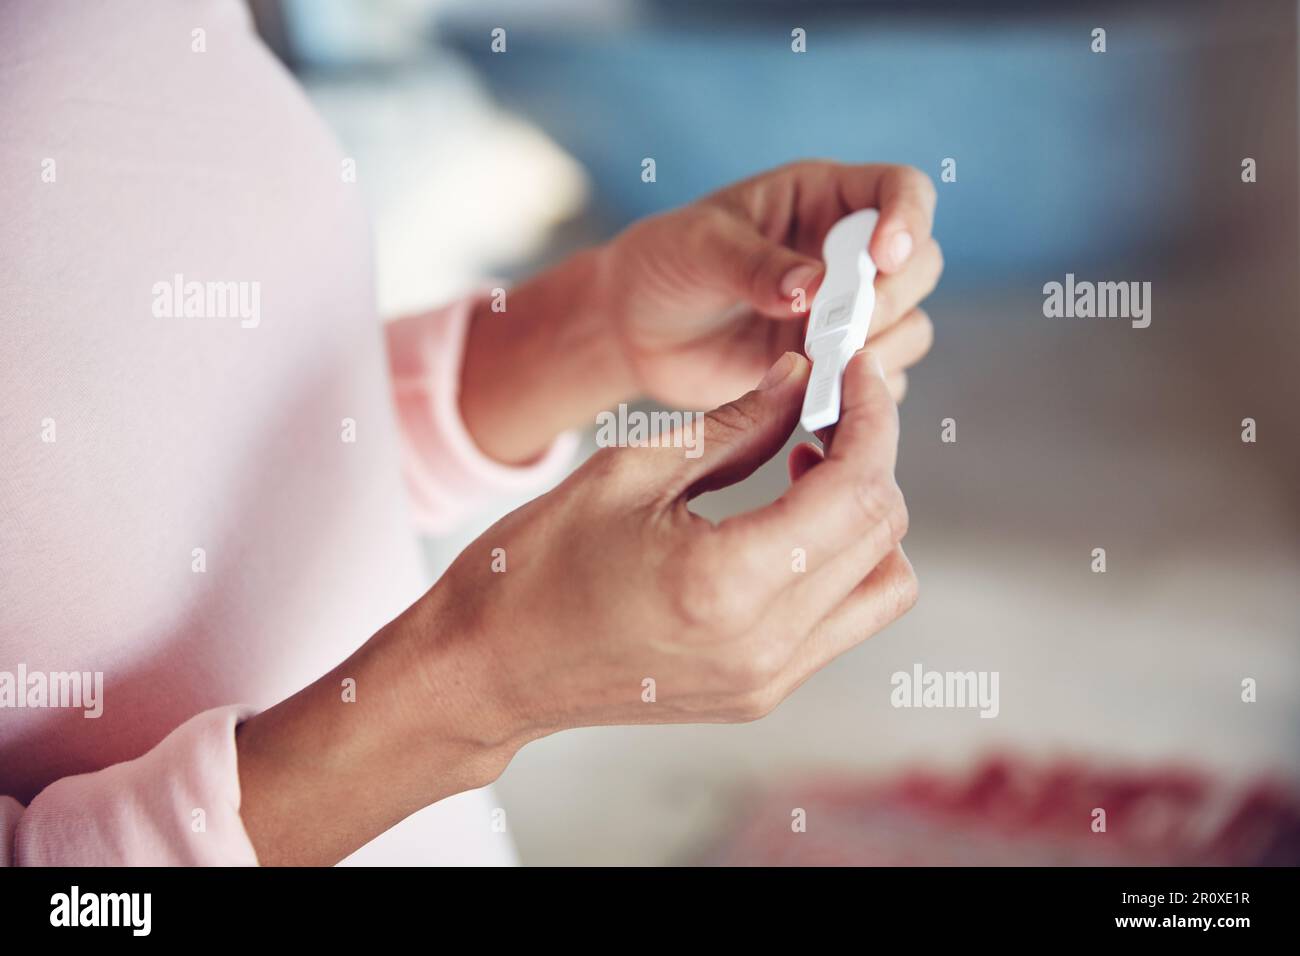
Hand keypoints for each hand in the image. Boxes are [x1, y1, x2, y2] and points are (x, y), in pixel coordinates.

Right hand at [430, 349, 914, 733]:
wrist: (487, 668)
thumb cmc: (534, 568)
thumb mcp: (631, 471)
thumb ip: (734, 425)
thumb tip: (801, 380)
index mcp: (726, 582)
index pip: (857, 489)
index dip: (873, 416)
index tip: (855, 372)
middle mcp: (764, 645)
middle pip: (884, 534)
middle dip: (872, 455)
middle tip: (828, 408)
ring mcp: (767, 680)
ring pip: (884, 586)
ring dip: (865, 516)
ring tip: (806, 470)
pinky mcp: (759, 692)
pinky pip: (842, 620)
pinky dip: (839, 561)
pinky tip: (785, 523)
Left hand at [458, 161, 941, 464]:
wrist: (634, 330)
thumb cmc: (664, 264)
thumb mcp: (701, 247)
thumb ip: (756, 265)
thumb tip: (814, 290)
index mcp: (823, 199)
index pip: (902, 190)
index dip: (908, 220)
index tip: (884, 257)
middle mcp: (846, 254)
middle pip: (920, 265)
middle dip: (891, 298)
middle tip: (839, 328)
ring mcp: (844, 313)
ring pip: (909, 326)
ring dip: (882, 350)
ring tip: (825, 366)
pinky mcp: (831, 365)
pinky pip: (877, 382)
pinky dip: (860, 393)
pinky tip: (819, 397)